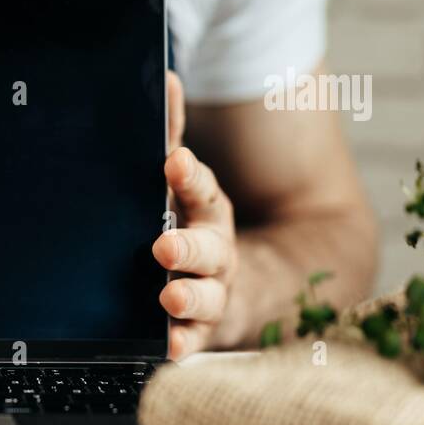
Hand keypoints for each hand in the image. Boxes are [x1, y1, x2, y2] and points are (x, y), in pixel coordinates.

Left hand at [151, 73, 238, 359]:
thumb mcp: (185, 183)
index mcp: (207, 211)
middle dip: (186, 246)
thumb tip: (163, 76)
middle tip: (163, 246)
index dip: (189, 177)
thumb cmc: (198, 225)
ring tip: (169, 297)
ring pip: (206, 295)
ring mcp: (214, 291)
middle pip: (207, 247)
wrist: (260, 282)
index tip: (175, 164)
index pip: (202, 190)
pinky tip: (170, 348)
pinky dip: (184, 344)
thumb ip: (170, 135)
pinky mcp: (205, 328)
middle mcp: (216, 251)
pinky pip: (196, 339)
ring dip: (189, 297)